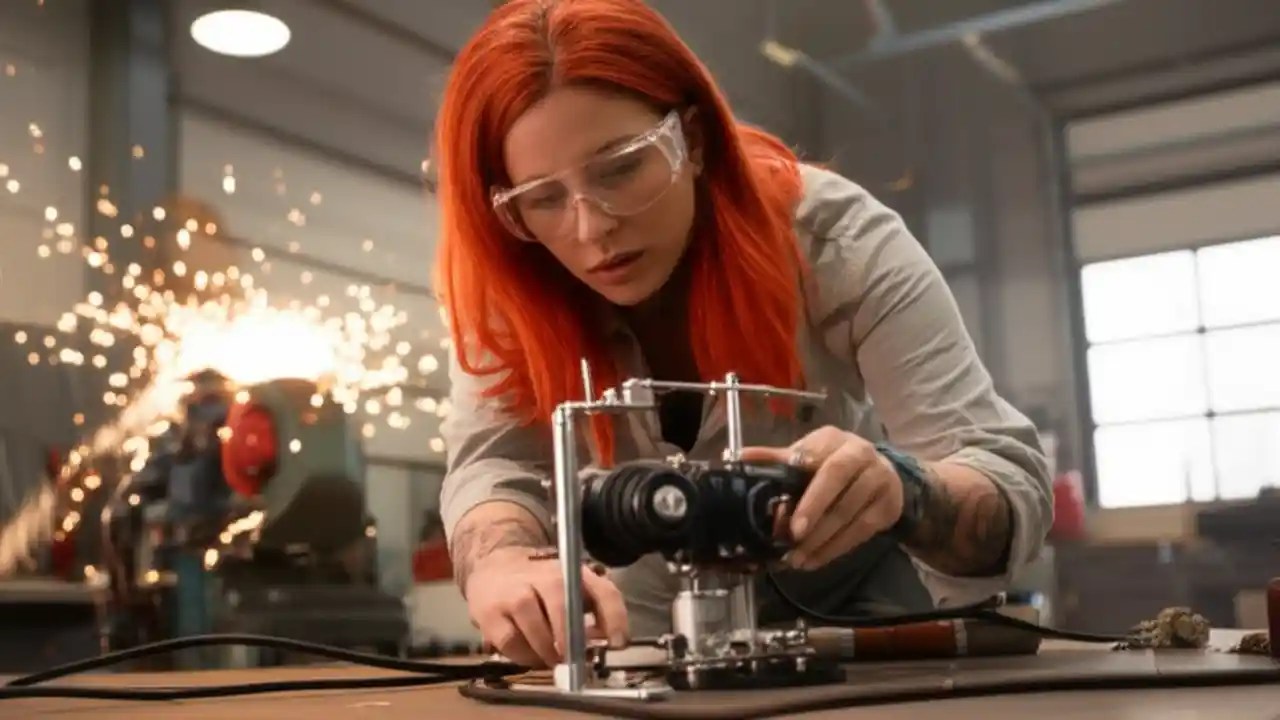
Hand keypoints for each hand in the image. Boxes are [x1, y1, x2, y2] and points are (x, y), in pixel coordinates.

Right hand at [464, 548, 628, 668]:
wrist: (493, 567)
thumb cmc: (540, 584)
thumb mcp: (572, 587)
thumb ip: (597, 610)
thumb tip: (611, 641)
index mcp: (573, 573)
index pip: (602, 590)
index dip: (614, 618)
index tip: (618, 643)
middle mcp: (544, 577)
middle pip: (563, 606)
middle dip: (571, 640)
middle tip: (573, 660)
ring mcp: (514, 594)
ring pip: (536, 629)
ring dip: (547, 653)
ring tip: (551, 660)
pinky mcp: (489, 613)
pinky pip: (511, 642)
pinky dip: (524, 656)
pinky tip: (530, 655)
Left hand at [741, 426, 903, 570]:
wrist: (886, 475)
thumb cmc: (835, 464)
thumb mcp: (809, 456)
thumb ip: (777, 460)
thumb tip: (737, 458)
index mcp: (832, 439)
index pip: (811, 458)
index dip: (793, 480)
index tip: (779, 510)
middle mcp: (860, 453)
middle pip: (835, 479)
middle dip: (812, 508)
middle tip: (793, 535)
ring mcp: (878, 479)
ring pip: (847, 512)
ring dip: (820, 539)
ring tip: (796, 558)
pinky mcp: (887, 507)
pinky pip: (860, 531)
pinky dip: (835, 549)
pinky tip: (815, 560)